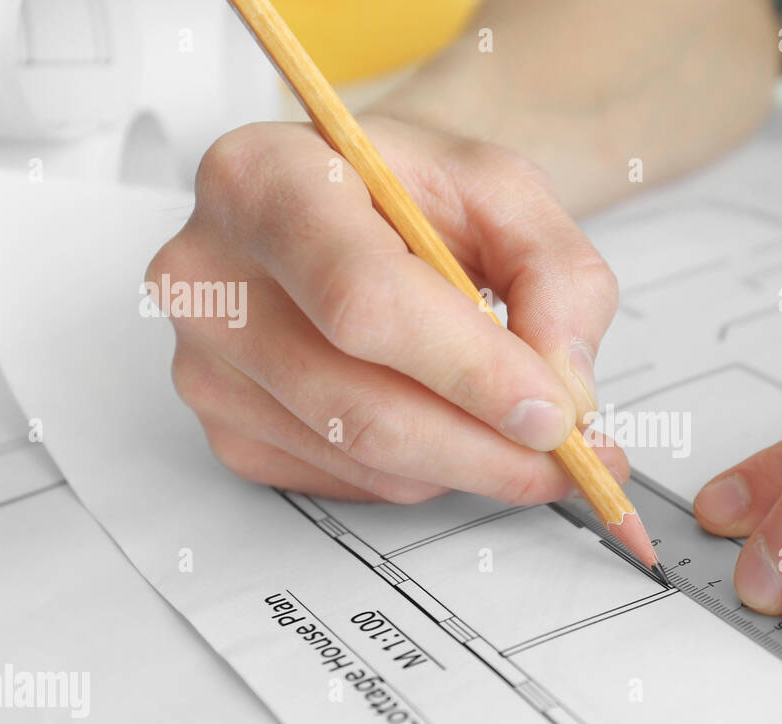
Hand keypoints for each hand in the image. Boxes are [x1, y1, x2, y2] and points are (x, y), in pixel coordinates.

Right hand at [147, 117, 625, 503]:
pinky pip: (349, 484)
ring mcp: (207, 364)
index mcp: (264, 181)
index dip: (469, 370)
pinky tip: (450, 423)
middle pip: (362, 407)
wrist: (352, 207)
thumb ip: (557, 276)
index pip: (364, 300)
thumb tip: (564, 391)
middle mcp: (209, 276)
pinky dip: (425, 472)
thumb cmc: (413, 193)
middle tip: (574, 458)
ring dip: (469, 465)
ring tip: (526, 435)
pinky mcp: (228, 428)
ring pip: (365, 459)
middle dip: (490, 449)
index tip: (553, 413)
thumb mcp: (506, 192)